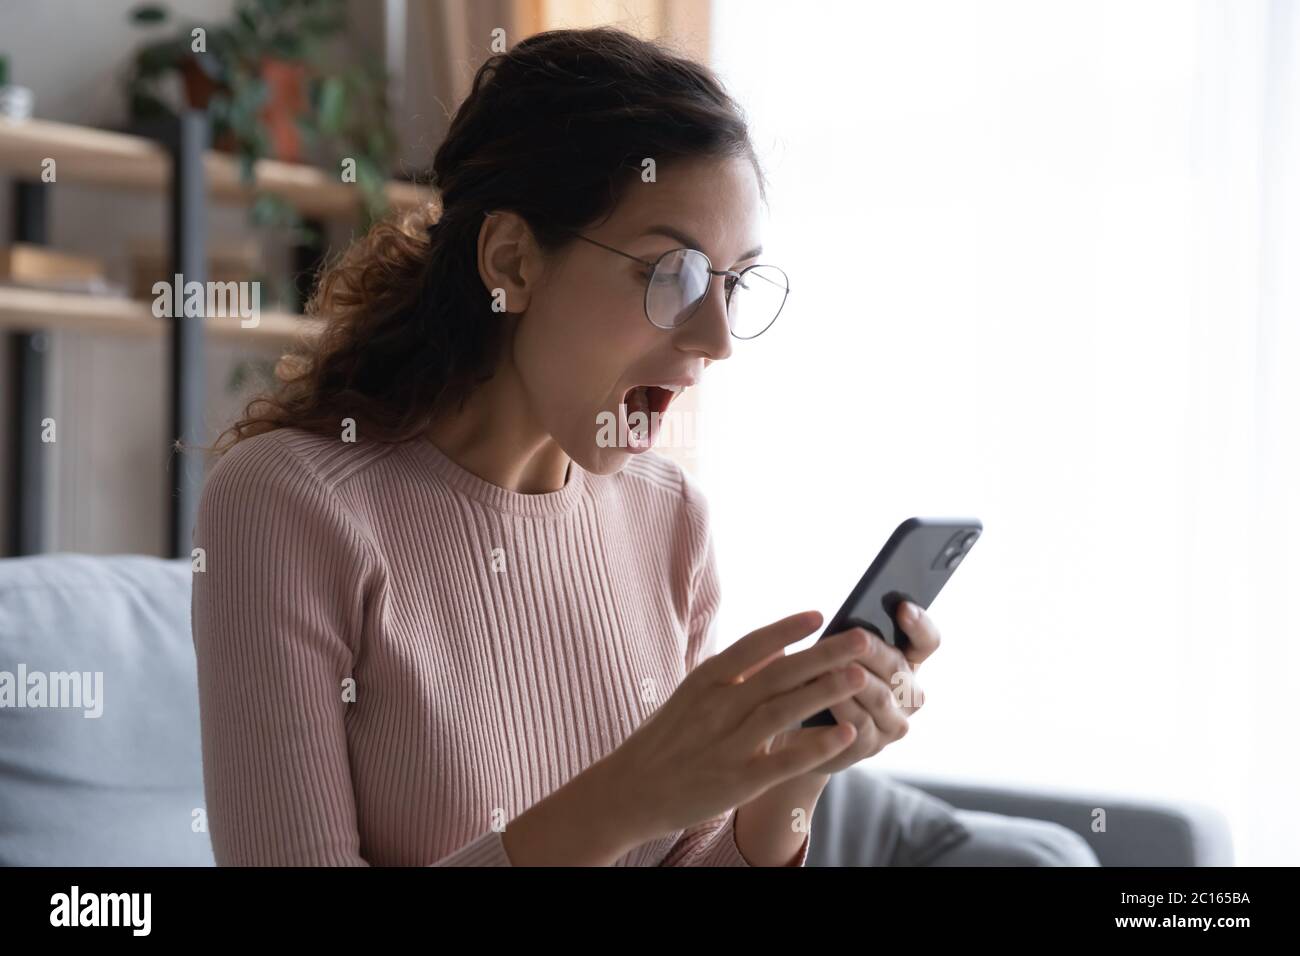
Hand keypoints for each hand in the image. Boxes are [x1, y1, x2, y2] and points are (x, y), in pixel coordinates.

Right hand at [597, 611, 875, 842]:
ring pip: (784, 711)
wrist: (629, 790)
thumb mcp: (692, 695)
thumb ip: (736, 673)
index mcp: (705, 680)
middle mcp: (717, 707)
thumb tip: (781, 648)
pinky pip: (783, 760)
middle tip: (862, 639)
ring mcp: (727, 744)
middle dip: (824, 654)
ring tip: (861, 677)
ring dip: (825, 691)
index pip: (752, 645)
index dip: (787, 629)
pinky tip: (845, 733)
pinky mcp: (737, 780)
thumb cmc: (667, 739)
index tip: (821, 614)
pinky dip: (815, 746)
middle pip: (779, 674)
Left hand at [763, 601, 941, 774]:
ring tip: (833, 664)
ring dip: (856, 679)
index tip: (902, 607)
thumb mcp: (838, 653)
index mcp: (907, 664)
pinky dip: (844, 708)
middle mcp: (909, 695)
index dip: (919, 624)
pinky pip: (860, 724)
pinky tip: (828, 697)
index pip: (927, 640)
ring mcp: (893, 723)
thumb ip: (851, 639)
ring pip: (880, 696)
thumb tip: (850, 619)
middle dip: (873, 650)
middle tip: (853, 637)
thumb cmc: (823, 678)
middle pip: (897, 666)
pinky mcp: (871, 746)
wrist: (802, 730)